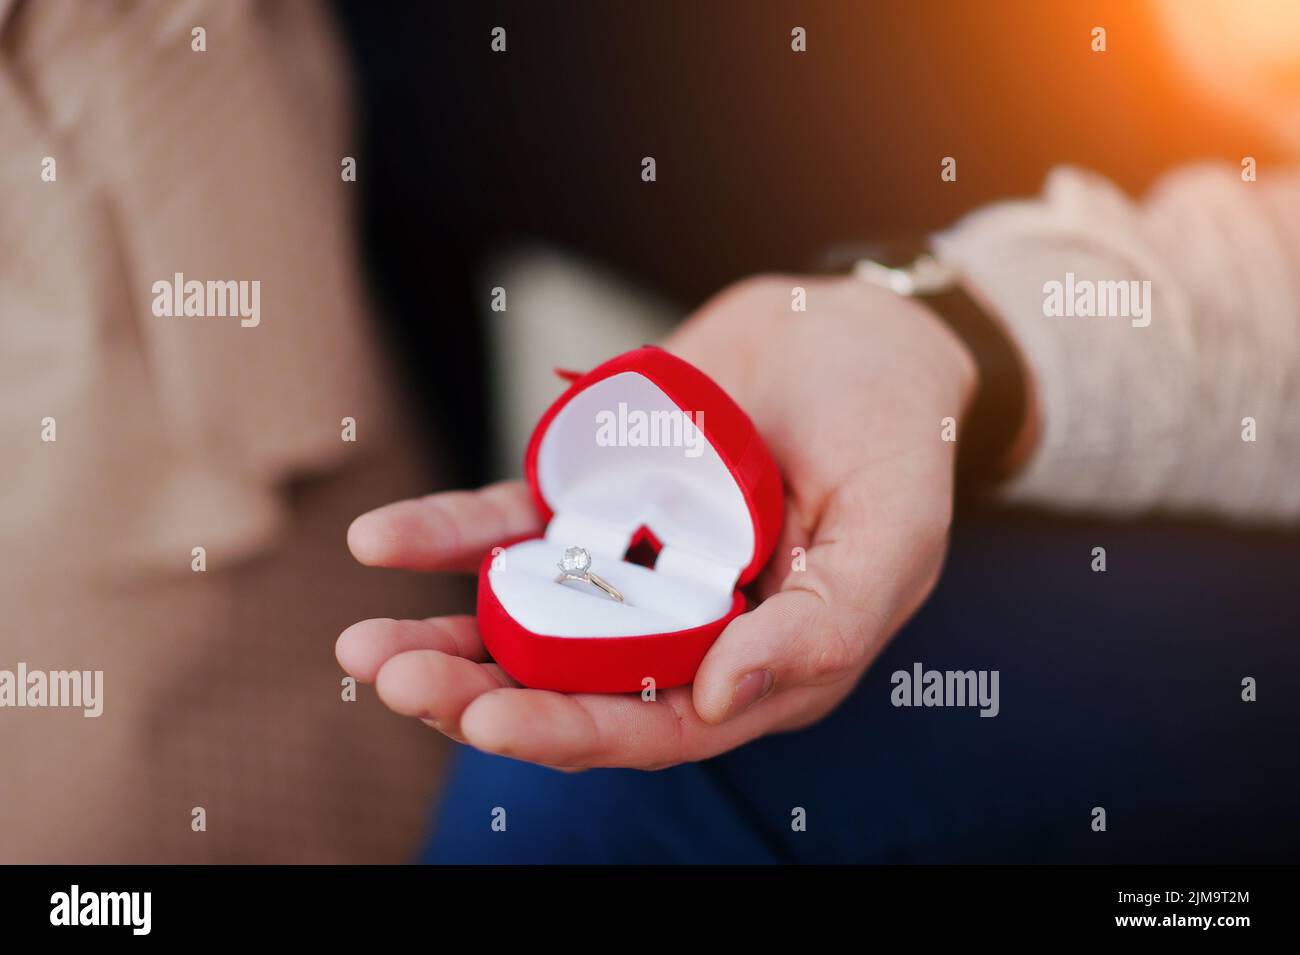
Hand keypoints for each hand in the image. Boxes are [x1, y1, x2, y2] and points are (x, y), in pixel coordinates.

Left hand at [338, 275, 977, 768]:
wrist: (854, 329)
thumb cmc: (897, 435)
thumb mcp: (892, 528)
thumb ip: (826, 624)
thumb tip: (719, 699)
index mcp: (757, 659)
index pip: (653, 723)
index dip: (569, 730)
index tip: (486, 721)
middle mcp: (683, 626)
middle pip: (568, 682)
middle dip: (478, 694)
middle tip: (396, 680)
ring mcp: (632, 561)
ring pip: (524, 617)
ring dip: (443, 637)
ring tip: (363, 649)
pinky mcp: (593, 498)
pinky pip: (509, 525)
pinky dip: (445, 535)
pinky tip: (381, 540)